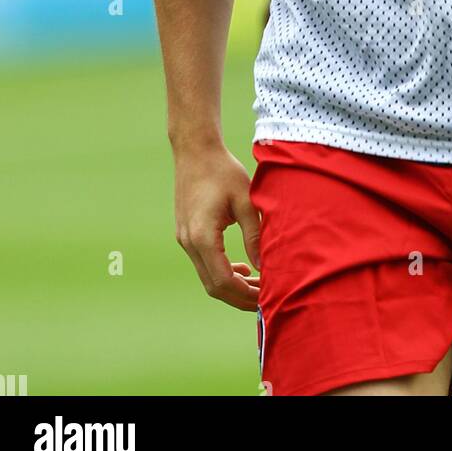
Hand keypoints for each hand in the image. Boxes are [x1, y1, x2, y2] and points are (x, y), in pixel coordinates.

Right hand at [173, 141, 261, 309]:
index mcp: (203, 236)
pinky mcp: (186, 235)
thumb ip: (255, 235)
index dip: (245, 294)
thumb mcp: (246, 201)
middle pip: (213, 286)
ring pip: (207, 277)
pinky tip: (242, 268)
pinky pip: (204, 264)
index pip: (223, 280)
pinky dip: (222, 272)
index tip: (267, 297)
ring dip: (232, 286)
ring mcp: (184, 240)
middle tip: (267, 299)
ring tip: (259, 286)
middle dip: (240, 297)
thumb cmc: (223, 171)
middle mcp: (189, 242)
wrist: (195, 151)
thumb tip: (265, 267)